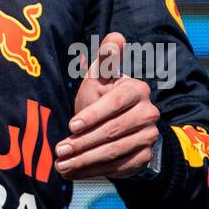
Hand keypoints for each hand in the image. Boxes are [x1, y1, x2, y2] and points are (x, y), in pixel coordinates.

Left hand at [56, 31, 160, 179]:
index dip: (93, 114)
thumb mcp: (100, 77)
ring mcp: (148, 137)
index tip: (72, 125)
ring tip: (62, 165)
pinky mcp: (143, 157)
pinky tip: (74, 173)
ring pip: (114, 152)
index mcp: (137, 90)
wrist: (120, 124)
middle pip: (112, 131)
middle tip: (59, 151)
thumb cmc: (103, 96)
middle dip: (83, 143)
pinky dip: (94, 171)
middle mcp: (149, 113)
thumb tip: (116, 36)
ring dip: (85, 161)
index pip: (114, 103)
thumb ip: (106, 58)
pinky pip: (118, 167)